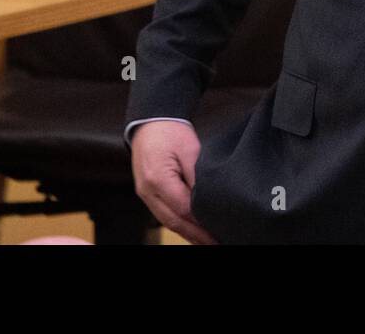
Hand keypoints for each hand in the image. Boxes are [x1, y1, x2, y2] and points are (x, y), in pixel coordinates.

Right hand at [131, 121, 216, 243]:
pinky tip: (193, 231)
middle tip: (217, 243)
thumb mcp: (190, 149)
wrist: (150, 122)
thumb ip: (198, 176)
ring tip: (208, 242)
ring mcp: (145, 194)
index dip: (202, 222)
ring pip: (168, 222)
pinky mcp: (147, 194)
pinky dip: (180, 225)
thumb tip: (209, 199)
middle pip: (175, 221)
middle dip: (197, 235)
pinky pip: (164, 215)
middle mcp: (148, 191)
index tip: (219, 230)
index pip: (183, 208)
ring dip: (189, 234)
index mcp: (158, 179)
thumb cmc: (170, 132)